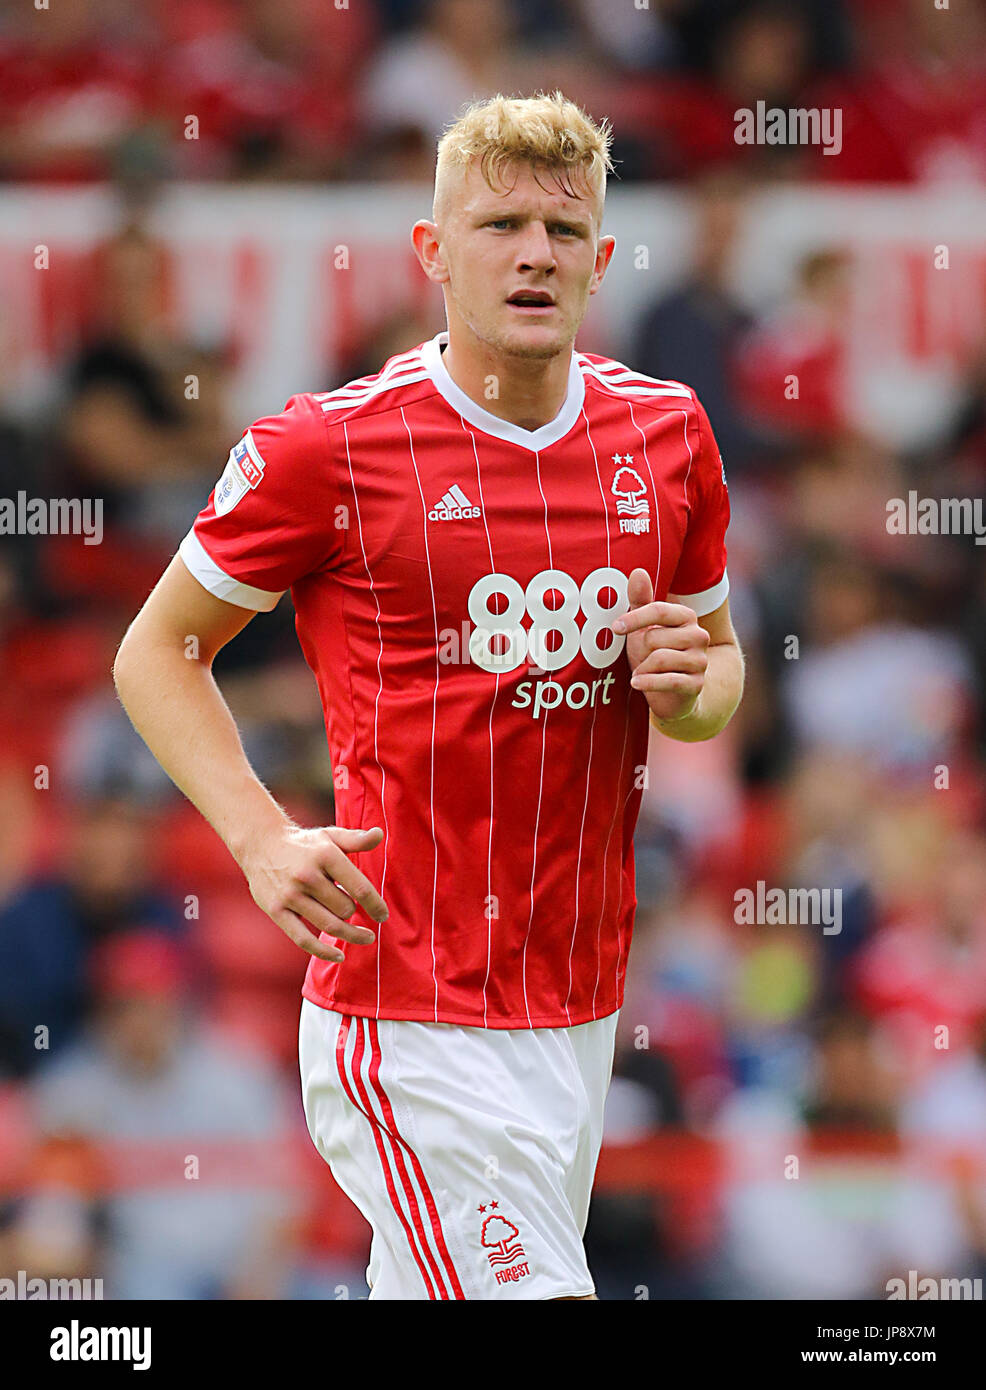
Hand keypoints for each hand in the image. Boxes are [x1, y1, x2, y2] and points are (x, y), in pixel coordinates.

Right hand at [241, 824, 387, 962]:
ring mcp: (290, 894)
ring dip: (349, 933)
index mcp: (325, 855)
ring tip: (363, 936)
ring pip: (329, 924)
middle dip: (354, 913)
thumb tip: (380, 834)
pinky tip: (339, 956)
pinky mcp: (276, 910)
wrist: (260, 844)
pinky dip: (323, 952)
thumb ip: (356, 839)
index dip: (375, 905)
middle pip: (345, 909)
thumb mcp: (330, 837)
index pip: (359, 888)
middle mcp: (307, 875)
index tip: (383, 915)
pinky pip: (303, 939)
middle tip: (355, 912)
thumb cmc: (304, 844)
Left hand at [612, 568, 709, 722]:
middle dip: (641, 649)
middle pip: (656, 637)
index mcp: (687, 617)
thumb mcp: (645, 627)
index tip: (615, 628)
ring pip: (660, 658)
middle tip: (641, 657)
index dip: (634, 618)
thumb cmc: (655, 654)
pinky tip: (636, 683)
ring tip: (641, 671)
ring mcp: (700, 661)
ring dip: (642, 667)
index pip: (659, 610)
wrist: (672, 693)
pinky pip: (668, 680)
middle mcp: (699, 636)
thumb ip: (641, 601)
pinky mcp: (696, 684)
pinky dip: (647, 682)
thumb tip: (637, 571)